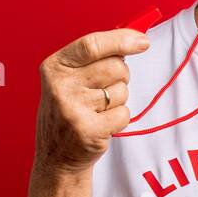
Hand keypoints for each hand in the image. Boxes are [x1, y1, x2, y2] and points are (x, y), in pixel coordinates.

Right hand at [35, 28, 148, 173]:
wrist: (56, 157)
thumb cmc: (71, 111)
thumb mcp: (70, 80)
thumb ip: (95, 59)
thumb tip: (136, 39)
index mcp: (55, 66)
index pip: (92, 45)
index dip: (121, 40)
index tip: (142, 41)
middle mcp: (60, 85)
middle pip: (115, 67)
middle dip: (121, 77)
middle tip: (105, 92)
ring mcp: (72, 108)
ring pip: (122, 90)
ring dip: (118, 101)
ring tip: (97, 111)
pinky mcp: (87, 130)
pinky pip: (124, 113)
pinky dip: (119, 119)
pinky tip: (101, 125)